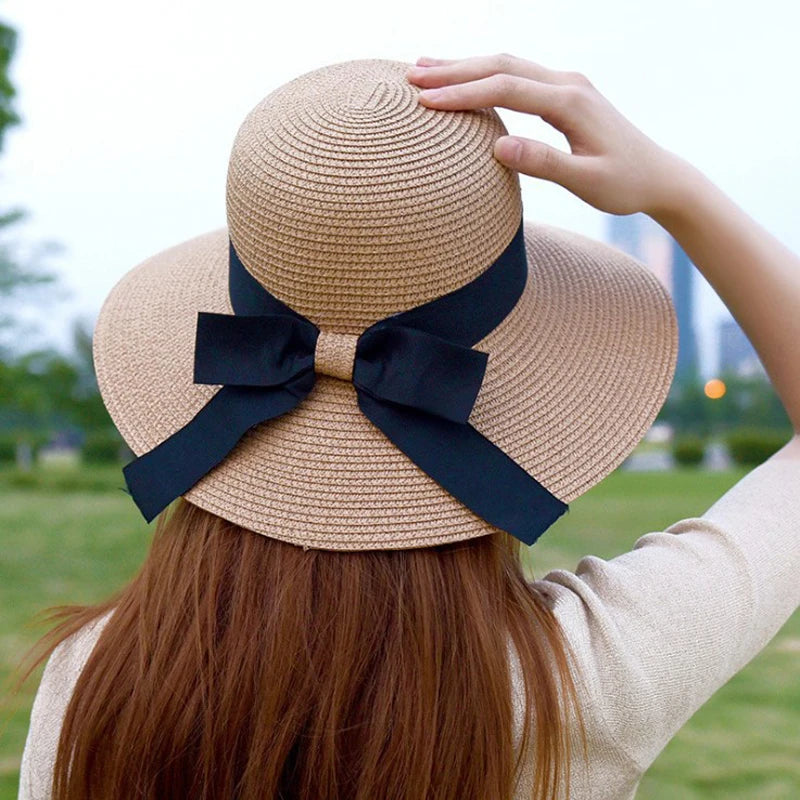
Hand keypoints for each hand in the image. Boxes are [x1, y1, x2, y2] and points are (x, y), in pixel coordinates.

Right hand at [406, 53, 689, 217]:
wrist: (659, 176)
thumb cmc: (625, 185)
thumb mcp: (587, 182)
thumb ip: (545, 163)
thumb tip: (499, 147)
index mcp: (569, 103)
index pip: (505, 89)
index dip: (463, 93)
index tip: (425, 100)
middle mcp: (567, 84)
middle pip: (502, 66)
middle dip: (455, 70)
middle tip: (412, 75)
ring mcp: (567, 85)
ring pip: (508, 65)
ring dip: (467, 66)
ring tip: (425, 68)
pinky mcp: (566, 94)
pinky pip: (518, 75)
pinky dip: (486, 75)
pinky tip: (467, 79)